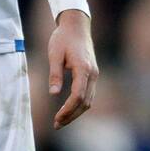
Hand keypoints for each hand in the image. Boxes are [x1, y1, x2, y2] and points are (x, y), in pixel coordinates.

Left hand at [47, 9, 97, 128]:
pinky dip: (80, 105)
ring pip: (89, 100)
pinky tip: (69, 109)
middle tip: (56, 124)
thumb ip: (54, 74)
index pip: (78, 96)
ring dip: (76, 112)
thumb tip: (54, 94)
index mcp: (83, 69)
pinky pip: (89, 94)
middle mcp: (93, 74)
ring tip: (61, 120)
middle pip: (85, 102)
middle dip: (71, 115)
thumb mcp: (54, 54)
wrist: (76, 25)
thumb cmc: (63, 38)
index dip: (68, 110)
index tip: (56, 119)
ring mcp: (95, 75)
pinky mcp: (93, 74)